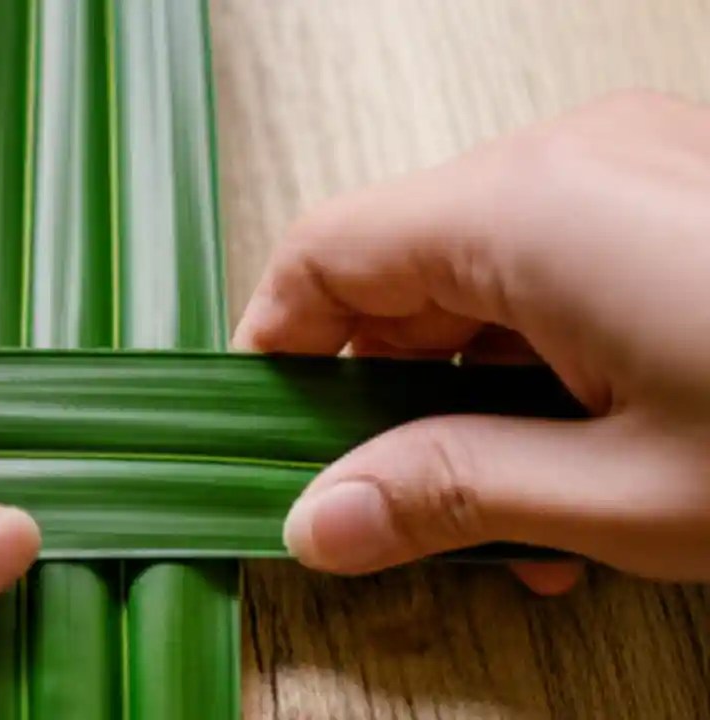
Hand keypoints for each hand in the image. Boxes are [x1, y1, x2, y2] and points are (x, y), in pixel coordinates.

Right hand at [234, 91, 709, 593]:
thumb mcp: (629, 491)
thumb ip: (451, 496)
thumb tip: (324, 521)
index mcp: (532, 206)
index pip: (325, 252)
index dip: (273, 348)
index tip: (258, 433)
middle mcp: (573, 161)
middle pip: (400, 274)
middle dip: (383, 400)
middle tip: (392, 506)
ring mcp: (629, 171)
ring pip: (481, 285)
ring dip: (472, 399)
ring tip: (514, 516)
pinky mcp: (672, 201)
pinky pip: (554, 274)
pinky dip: (540, 366)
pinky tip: (575, 459)